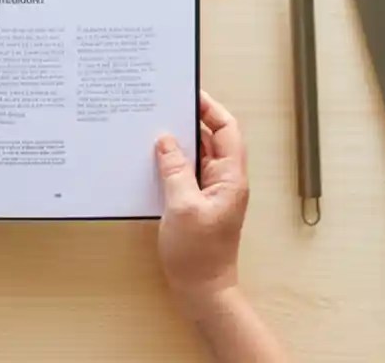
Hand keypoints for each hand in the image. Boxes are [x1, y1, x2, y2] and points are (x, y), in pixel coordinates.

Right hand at [155, 91, 248, 314]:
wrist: (203, 290)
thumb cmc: (199, 254)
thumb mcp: (182, 206)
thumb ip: (175, 169)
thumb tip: (166, 140)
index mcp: (230, 177)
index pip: (227, 130)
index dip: (210, 109)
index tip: (189, 93)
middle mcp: (225, 181)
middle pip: (212, 139)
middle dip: (190, 120)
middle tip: (164, 106)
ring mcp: (212, 192)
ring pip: (198, 155)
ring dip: (179, 142)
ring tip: (154, 128)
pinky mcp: (198, 202)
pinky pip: (188, 172)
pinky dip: (172, 162)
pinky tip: (153, 159)